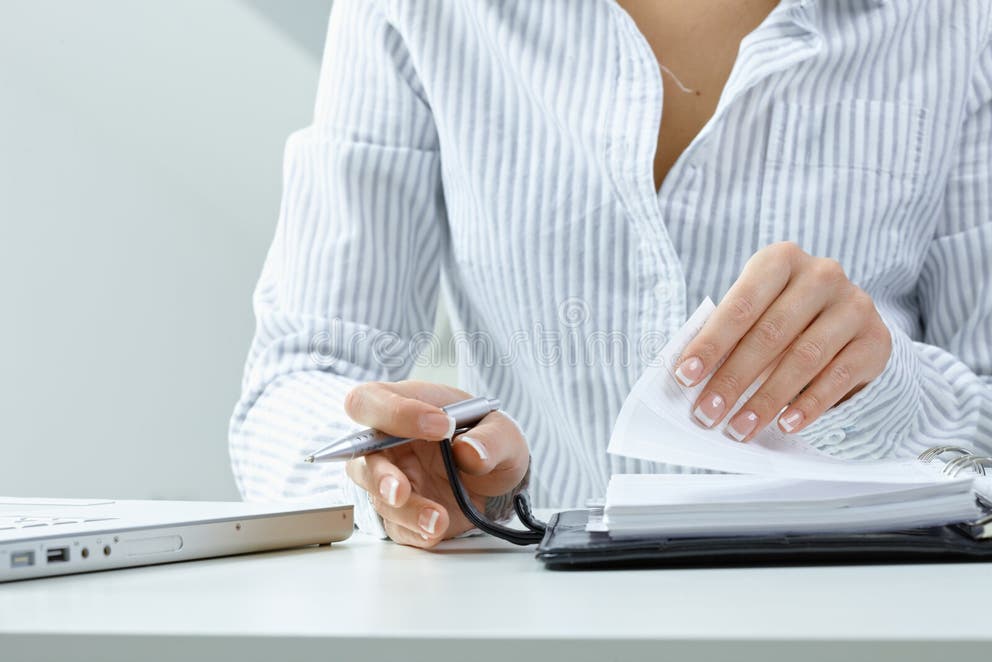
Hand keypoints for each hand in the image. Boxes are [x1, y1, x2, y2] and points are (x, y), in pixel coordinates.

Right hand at [343, 380, 528, 547]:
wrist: (497, 477)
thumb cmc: (488, 440)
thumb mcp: (503, 432)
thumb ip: (491, 439)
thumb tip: (470, 452)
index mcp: (405, 405)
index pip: (374, 401)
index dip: (398, 414)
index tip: (442, 427)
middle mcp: (389, 442)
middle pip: (358, 452)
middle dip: (377, 474)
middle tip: (402, 489)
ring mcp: (392, 478)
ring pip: (376, 495)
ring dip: (405, 510)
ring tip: (438, 519)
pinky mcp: (401, 512)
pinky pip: (396, 526)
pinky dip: (414, 532)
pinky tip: (436, 531)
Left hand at [674, 242, 891, 440]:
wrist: (848, 320)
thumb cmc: (783, 316)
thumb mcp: (756, 313)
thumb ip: (729, 336)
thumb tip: (691, 376)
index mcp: (781, 260)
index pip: (741, 304)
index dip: (711, 342)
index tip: (685, 376)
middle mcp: (822, 276)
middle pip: (770, 334)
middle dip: (732, 379)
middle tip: (707, 413)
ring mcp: (853, 305)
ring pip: (803, 359)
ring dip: (766, 399)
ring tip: (739, 427)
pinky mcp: (876, 339)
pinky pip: (837, 377)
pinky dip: (808, 405)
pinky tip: (785, 425)